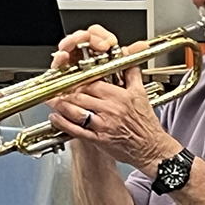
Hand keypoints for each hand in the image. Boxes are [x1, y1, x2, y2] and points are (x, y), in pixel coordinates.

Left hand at [46, 26, 178, 171]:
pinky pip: (76, 130)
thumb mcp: (140, 93)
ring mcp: (103, 125)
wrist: (151, 148)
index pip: (92, 83)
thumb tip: (127, 56)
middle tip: (56, 89)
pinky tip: (56, 118)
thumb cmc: (145, 123)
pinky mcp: (98, 139)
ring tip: (53, 101)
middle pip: (80, 95)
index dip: (78, 80)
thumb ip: (131, 73)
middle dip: (65, 92)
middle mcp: (110, 109)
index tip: (71, 79)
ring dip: (61, 105)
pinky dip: (63, 123)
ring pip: (75, 111)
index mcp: (119, 96)